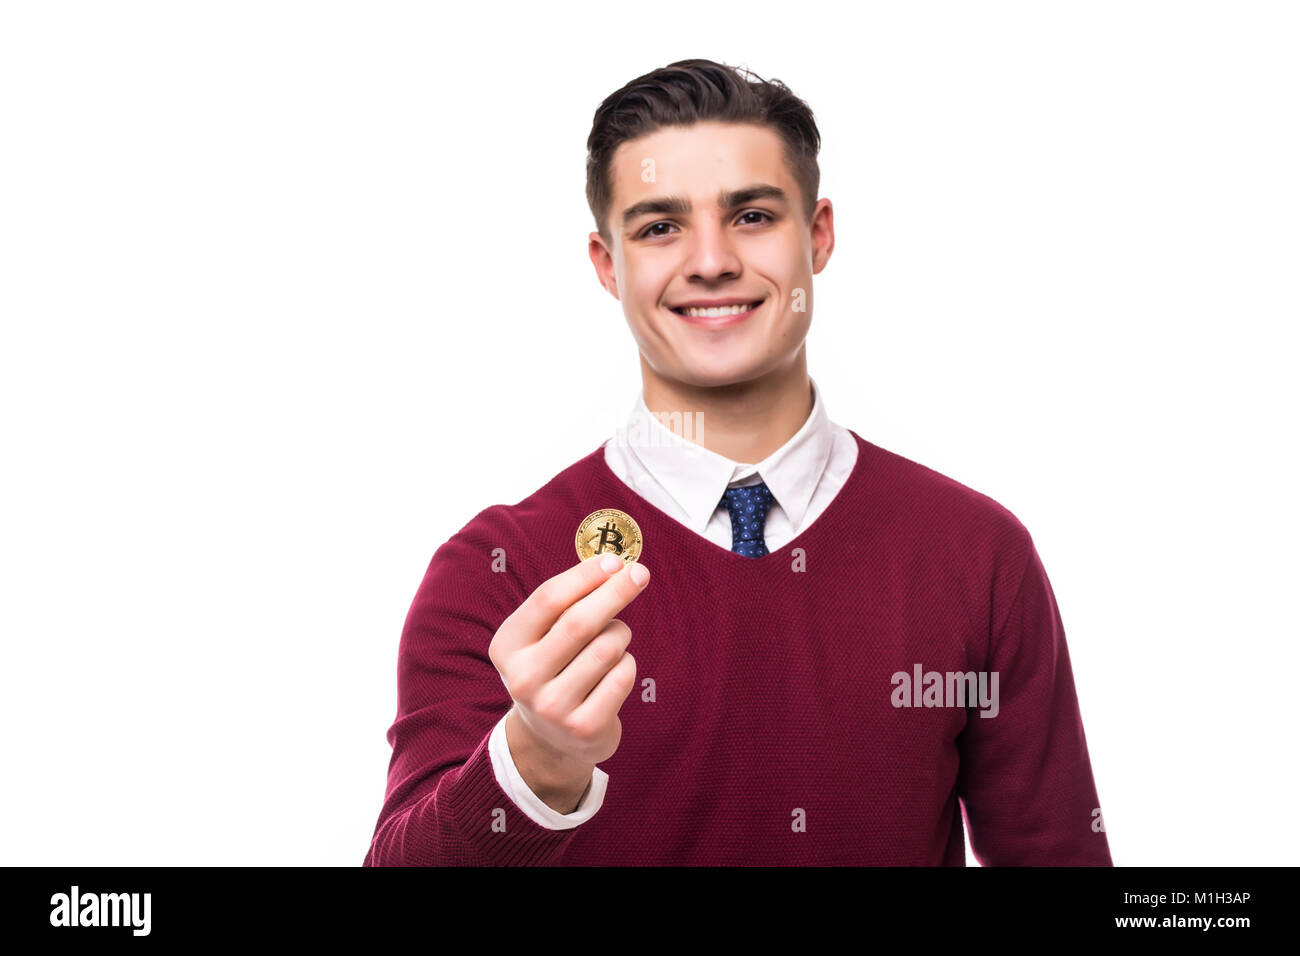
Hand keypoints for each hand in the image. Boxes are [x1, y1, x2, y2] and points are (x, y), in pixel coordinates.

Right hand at [488, 552, 649, 810]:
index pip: (548, 599)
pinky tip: (614, 672)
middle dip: (615, 592)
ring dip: (621, 634)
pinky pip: (622, 676)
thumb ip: (570, 602)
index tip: (615, 561)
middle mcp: (522, 678)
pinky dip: (627, 664)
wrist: (551, 739)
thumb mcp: (544, 636)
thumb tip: (616, 566)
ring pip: (607, 648)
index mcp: (507, 646)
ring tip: (614, 640)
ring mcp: (552, 708)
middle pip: (579, 622)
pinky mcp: (583, 728)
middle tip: (640, 574)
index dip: (585, 576)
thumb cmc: (555, 667)